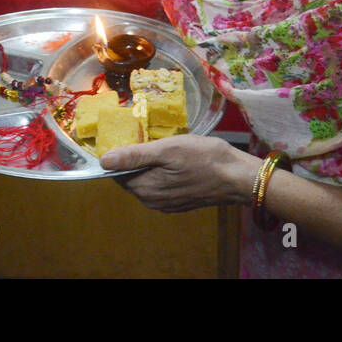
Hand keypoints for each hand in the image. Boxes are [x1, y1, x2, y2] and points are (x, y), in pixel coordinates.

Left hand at [99, 135, 258, 212]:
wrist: (238, 178)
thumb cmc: (204, 158)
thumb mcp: (168, 149)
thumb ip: (135, 155)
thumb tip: (103, 160)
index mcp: (144, 189)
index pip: (117, 172)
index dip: (121, 154)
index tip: (131, 136)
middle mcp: (151, 201)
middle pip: (131, 177)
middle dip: (135, 159)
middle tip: (150, 138)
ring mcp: (166, 204)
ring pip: (146, 181)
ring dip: (149, 165)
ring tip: (164, 147)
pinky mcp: (178, 203)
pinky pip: (160, 186)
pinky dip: (161, 173)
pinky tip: (175, 161)